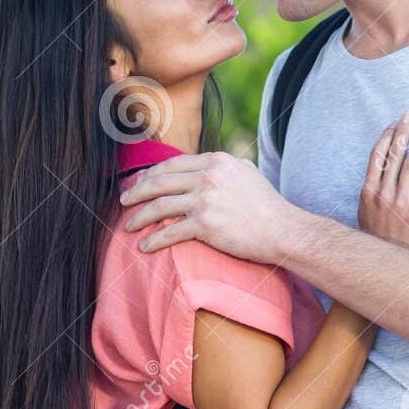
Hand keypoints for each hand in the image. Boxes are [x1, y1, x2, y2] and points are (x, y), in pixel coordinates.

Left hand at [120, 151, 294, 260]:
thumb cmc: (268, 206)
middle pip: (160, 181)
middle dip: (137, 192)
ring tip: (129, 225)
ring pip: (160, 206)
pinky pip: (170, 232)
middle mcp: (208, 176)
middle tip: (124, 201)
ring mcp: (205, 199)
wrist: (284, 231)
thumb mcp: (246, 173)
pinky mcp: (205, 224)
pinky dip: (154, 240)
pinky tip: (145, 246)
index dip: (151, 174)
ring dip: (140, 216)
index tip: (140, 182)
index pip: (173, 164)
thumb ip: (224, 167)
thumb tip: (207, 165)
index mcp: (216, 161)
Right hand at [359, 110, 408, 247]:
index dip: (386, 137)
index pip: (377, 156)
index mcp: (368, 190)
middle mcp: (382, 192)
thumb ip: (371, 190)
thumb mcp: (365, 210)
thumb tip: (377, 171)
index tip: (394, 123)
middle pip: (394, 155)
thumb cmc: (376, 234)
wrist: (382, 261)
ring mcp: (398, 202)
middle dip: (402, 132)